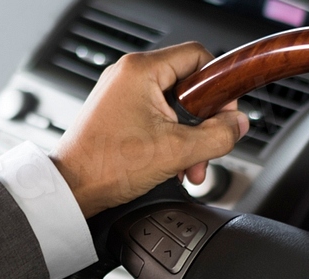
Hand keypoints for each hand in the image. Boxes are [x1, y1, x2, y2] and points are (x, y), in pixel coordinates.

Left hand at [49, 43, 248, 217]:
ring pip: (172, 107)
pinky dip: (167, 140)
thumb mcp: (176, 152)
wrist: (71, 190)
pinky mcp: (115, 113)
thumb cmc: (105, 166)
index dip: (219, 86)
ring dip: (186, 138)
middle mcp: (127, 75)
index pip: (198, 57)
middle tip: (204, 150)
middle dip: (201, 124)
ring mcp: (119, 94)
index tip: (223, 114)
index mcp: (141, 71)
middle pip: (187, 87)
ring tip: (185, 167)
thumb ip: (217, 136)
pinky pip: (154, 118)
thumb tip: (238, 125)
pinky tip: (169, 166)